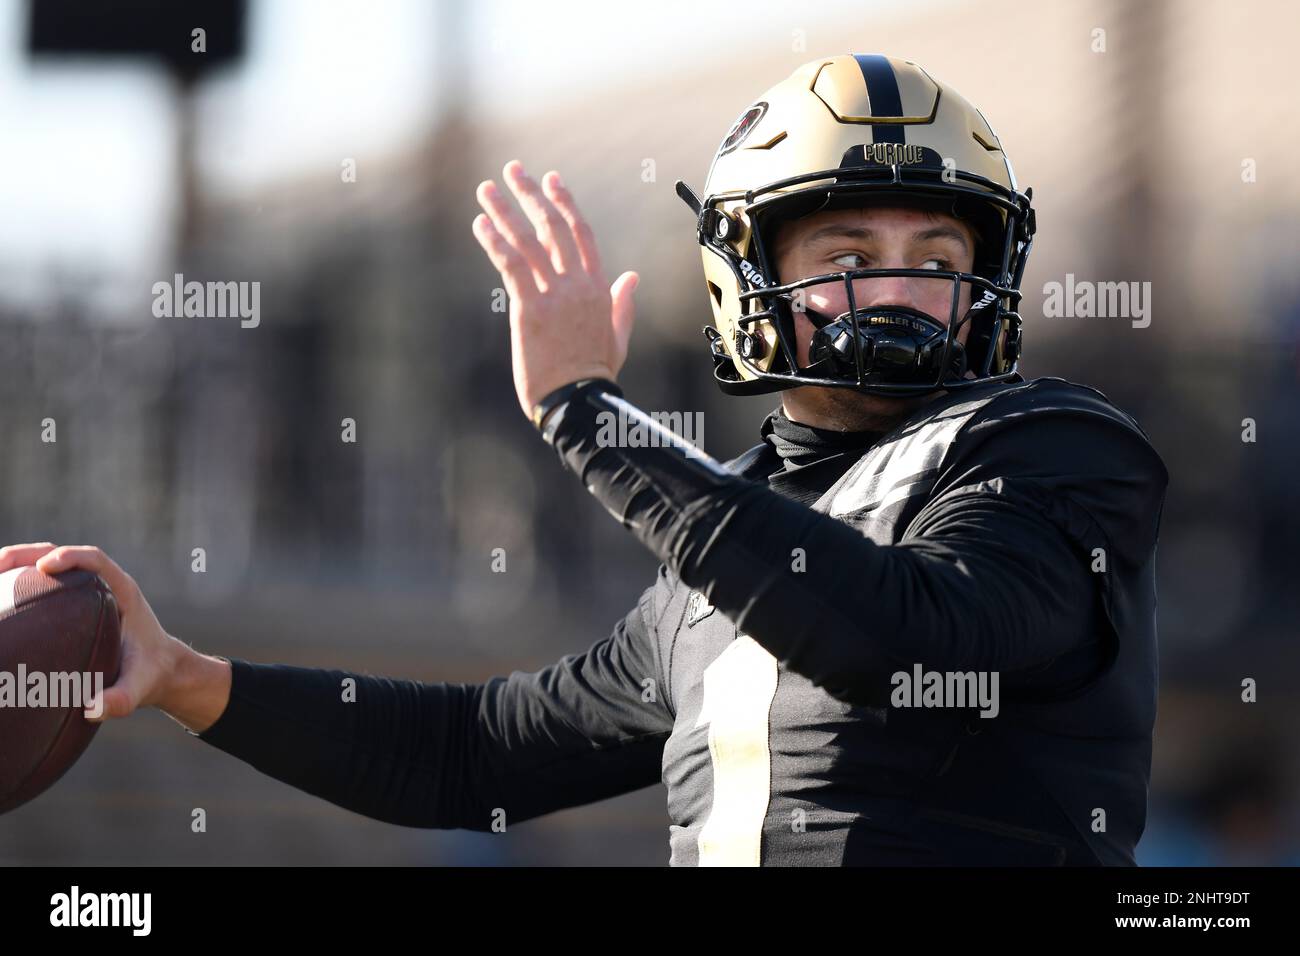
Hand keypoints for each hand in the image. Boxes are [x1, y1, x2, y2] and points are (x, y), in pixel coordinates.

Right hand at [0, 543, 230, 731]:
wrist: (161, 670)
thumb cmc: (151, 674)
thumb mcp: (141, 687)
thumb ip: (123, 698)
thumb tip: (93, 709)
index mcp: (123, 592)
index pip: (97, 561)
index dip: (70, 557)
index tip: (43, 566)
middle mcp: (104, 585)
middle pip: (65, 555)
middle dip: (29, 553)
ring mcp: (88, 592)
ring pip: (50, 567)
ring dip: (19, 564)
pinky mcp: (76, 603)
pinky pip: (46, 587)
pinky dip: (21, 586)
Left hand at [471, 160, 638, 417]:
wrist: (579, 402)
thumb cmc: (594, 375)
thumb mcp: (617, 336)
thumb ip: (623, 303)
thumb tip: (632, 277)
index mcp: (598, 288)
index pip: (581, 233)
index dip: (564, 202)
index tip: (551, 180)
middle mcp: (577, 285)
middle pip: (553, 227)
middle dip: (531, 194)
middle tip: (512, 170)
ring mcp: (554, 295)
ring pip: (528, 241)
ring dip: (504, 210)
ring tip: (486, 189)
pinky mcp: (530, 309)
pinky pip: (511, 265)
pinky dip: (494, 242)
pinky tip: (480, 224)